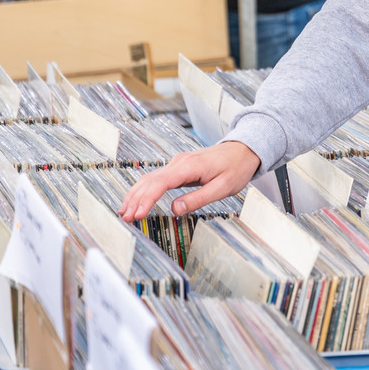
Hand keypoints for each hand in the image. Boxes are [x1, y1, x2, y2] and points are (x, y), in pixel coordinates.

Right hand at [118, 141, 260, 220]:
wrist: (244, 150)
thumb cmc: (236, 168)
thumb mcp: (223, 188)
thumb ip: (198, 199)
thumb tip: (174, 209)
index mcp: (190, 166)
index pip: (161, 183)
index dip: (147, 199)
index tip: (137, 214)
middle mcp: (179, 162)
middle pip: (150, 180)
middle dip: (135, 199)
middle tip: (124, 219)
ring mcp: (177, 163)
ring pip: (150, 178)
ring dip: (136, 194)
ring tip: (124, 212)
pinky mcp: (178, 168)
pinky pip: (156, 178)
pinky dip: (144, 190)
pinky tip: (136, 200)